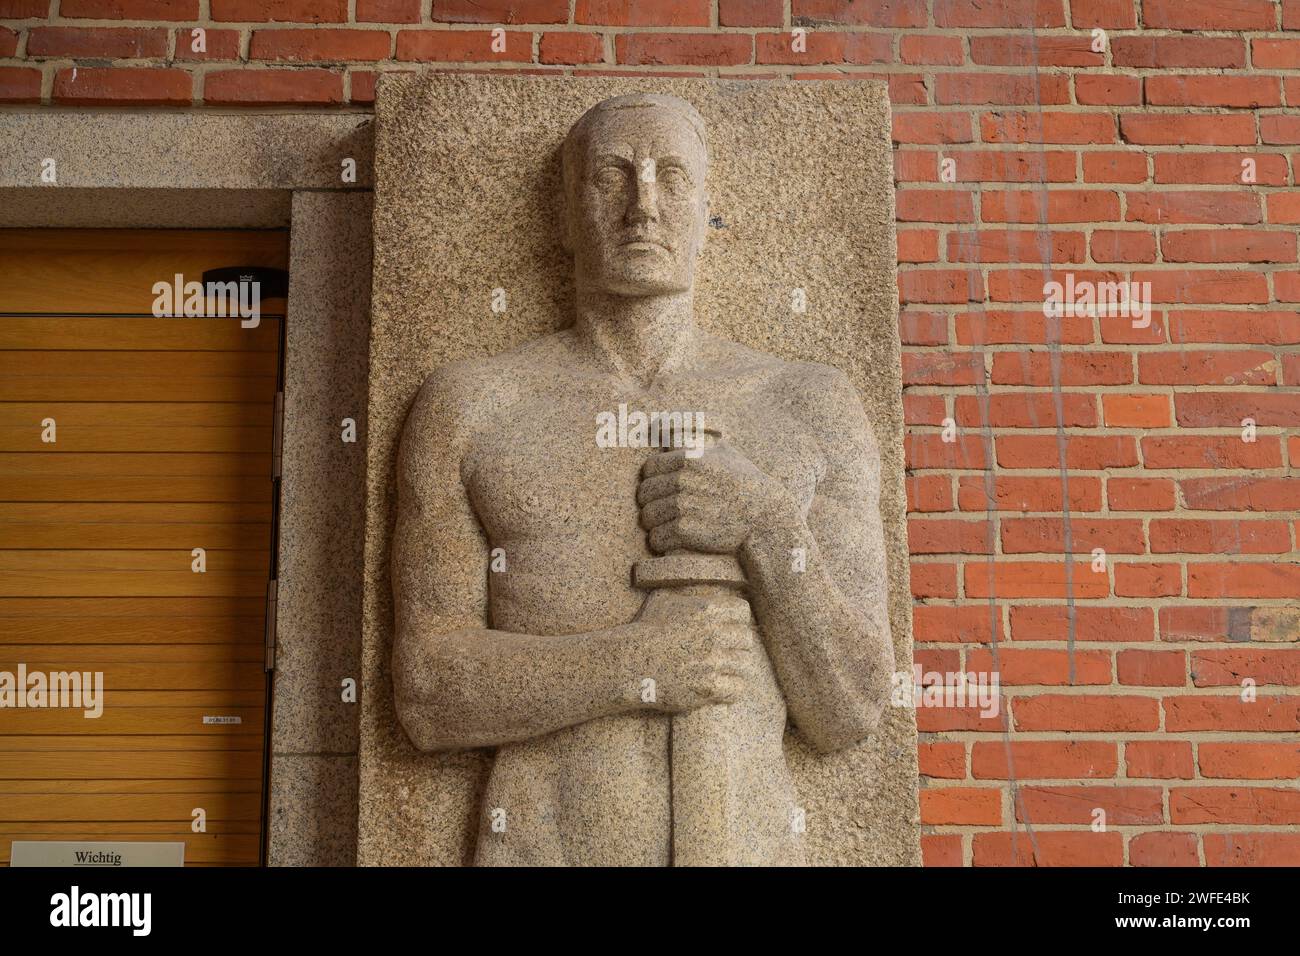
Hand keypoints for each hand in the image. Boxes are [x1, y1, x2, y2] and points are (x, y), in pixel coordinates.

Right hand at [630, 593, 761, 713]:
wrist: (629, 662)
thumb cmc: (644, 630)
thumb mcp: (664, 600)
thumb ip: (687, 596)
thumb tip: (695, 588)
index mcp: (707, 610)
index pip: (743, 612)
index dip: (737, 620)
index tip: (729, 627)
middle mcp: (714, 635)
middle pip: (746, 639)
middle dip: (737, 645)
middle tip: (726, 652)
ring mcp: (713, 662)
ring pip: (744, 664)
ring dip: (735, 667)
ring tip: (724, 671)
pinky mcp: (708, 687)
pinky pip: (737, 688)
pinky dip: (732, 689)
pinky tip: (722, 688)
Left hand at [637, 442, 795, 554]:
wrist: (765, 516)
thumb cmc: (744, 483)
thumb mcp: (723, 452)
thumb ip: (696, 440)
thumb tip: (667, 428)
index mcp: (687, 460)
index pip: (648, 470)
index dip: (654, 480)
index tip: (664, 490)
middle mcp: (682, 481)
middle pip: (644, 495)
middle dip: (652, 503)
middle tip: (665, 512)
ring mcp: (683, 506)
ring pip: (647, 518)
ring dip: (655, 525)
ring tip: (669, 526)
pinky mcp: (686, 530)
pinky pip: (656, 538)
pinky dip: (662, 542)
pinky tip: (674, 540)